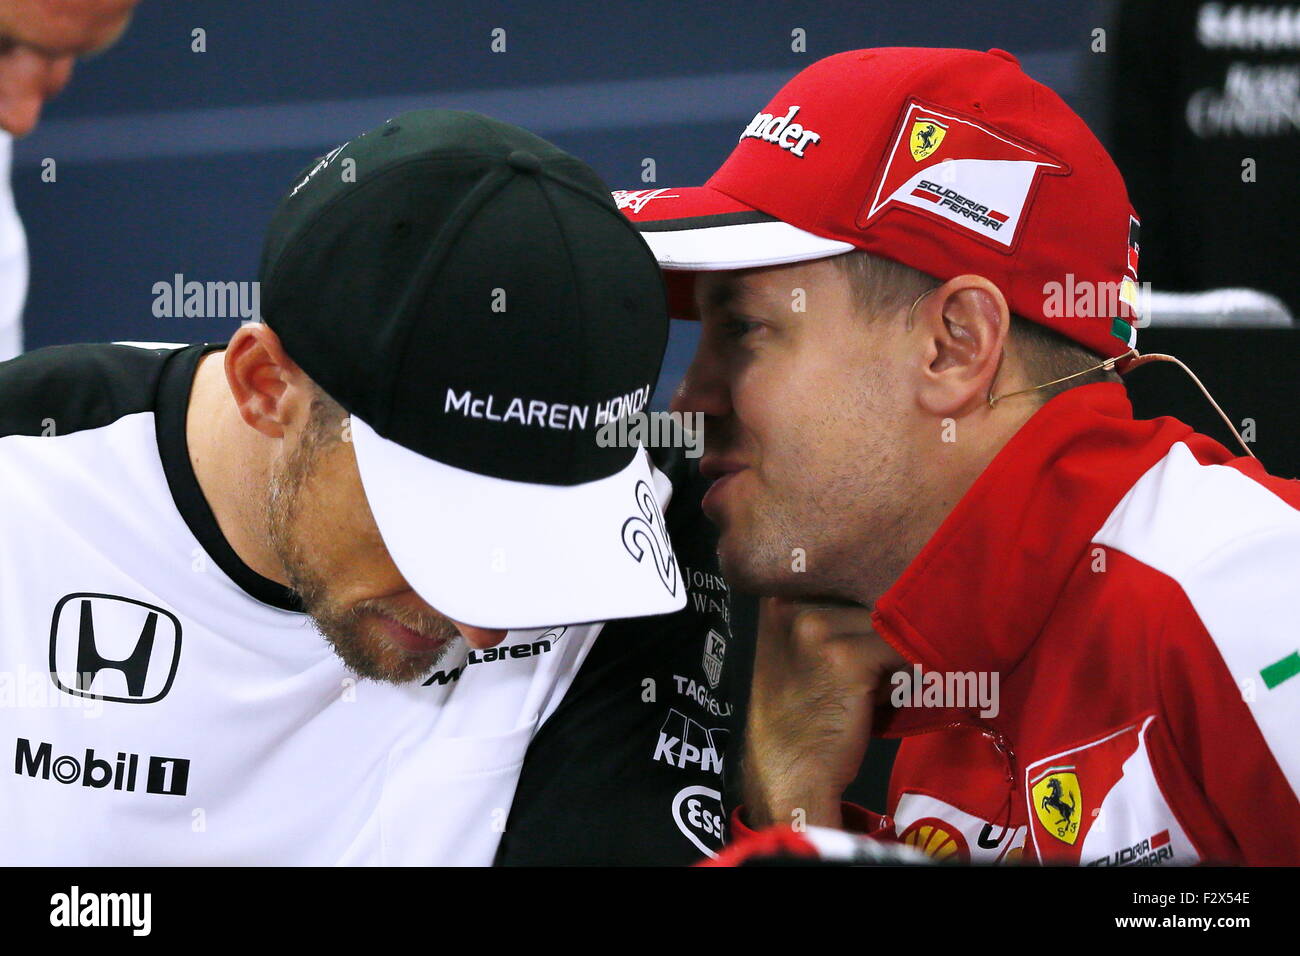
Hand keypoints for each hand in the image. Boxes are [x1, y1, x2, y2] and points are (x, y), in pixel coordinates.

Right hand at [743, 597, 907, 829]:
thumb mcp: (801, 648)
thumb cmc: (801, 713)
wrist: (787, 773)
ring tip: (879, 684)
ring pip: (889, 618)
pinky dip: (907, 671)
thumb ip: (830, 610)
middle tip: (886, 663)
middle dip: (888, 622)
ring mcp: (813, 626)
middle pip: (870, 589)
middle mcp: (789, 600)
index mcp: (776, 592)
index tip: (885, 613)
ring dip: (897, 648)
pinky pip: (900, 649)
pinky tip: (885, 697)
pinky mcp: (843, 655)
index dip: (874, 594)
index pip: (847, 570)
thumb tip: (893, 577)